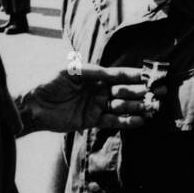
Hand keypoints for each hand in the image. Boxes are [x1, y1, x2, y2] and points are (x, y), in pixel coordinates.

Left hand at [16, 64, 166, 133]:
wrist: (32, 105)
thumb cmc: (48, 83)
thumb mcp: (71, 72)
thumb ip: (93, 72)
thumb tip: (115, 72)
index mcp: (94, 76)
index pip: (119, 75)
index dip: (135, 76)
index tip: (151, 75)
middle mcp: (97, 91)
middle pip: (124, 91)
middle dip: (142, 91)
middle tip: (161, 92)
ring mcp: (95, 106)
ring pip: (121, 106)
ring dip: (138, 107)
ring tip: (154, 107)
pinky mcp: (91, 121)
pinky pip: (112, 121)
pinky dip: (126, 121)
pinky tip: (140, 121)